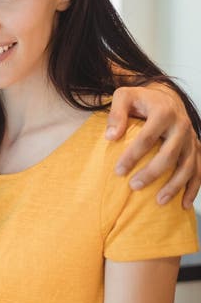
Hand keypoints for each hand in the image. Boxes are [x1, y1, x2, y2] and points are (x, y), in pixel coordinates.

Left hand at [105, 85, 200, 207]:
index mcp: (164, 112)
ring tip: (159, 201)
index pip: (147, 137)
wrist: (166, 97)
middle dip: (152, 173)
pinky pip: (199, 171)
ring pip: (187, 166)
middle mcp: (181, 125)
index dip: (132, 156)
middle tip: (134, 186)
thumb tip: (111, 137)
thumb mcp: (124, 96)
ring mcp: (191, 138)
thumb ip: (116, 113)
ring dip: (174, 186)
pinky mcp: (196, 148)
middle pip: (169, 155)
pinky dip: (193, 189)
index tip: (118, 171)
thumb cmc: (141, 100)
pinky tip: (184, 205)